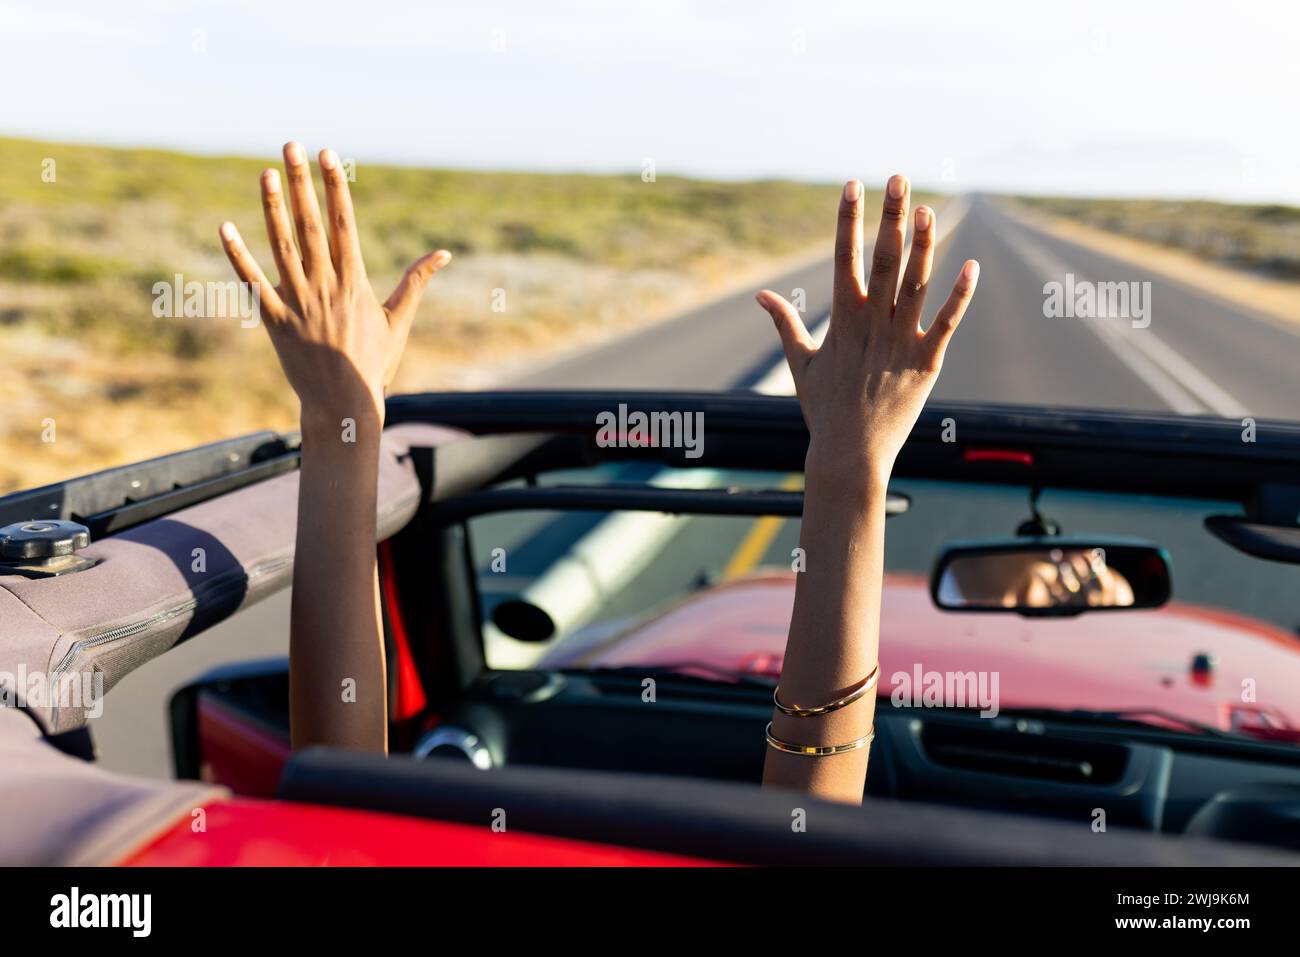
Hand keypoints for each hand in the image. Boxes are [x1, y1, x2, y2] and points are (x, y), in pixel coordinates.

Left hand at [218, 141, 450, 427]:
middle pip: (311, 223)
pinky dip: (237, 254)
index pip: (343, 223)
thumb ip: (416, 282)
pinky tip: (226, 226)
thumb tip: (444, 253)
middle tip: (292, 145)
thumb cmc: (375, 362)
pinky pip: (252, 281)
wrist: (344, 402)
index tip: (329, 156)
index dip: (335, 186)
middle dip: (301, 182)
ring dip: (272, 206)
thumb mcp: (400, 320)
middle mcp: (325, 285)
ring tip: (267, 172)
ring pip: (281, 244)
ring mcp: (297, 301)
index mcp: (355, 281)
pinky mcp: (274, 319)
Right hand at [756, 176, 977, 485]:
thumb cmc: (824, 409)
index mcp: (841, 319)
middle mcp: (871, 323)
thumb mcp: (799, 363)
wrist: (850, 454)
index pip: (843, 256)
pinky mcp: (927, 363)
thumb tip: (760, 296)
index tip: (853, 184)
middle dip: (890, 215)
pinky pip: (947, 323)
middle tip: (898, 177)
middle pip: (882, 258)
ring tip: (927, 208)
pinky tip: (971, 266)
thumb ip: (784, 323)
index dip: (848, 219)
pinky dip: (960, 296)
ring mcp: (900, 341)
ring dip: (923, 244)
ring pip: (916, 283)